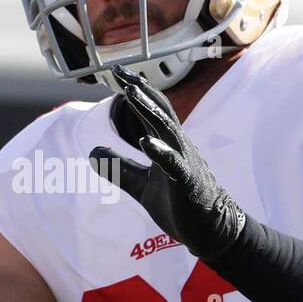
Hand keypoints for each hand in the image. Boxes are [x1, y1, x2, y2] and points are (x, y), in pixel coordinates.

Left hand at [88, 66, 244, 259]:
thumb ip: (119, 167)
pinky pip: (173, 164)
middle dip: (140, 90)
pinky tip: (145, 142)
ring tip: (131, 92)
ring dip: (149, 110)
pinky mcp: (187, 182)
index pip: (152, 110)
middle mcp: (178, 146)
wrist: (211, 230)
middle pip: (159, 110)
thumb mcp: (141, 185)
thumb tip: (91, 153)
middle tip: (120, 70)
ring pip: (166, 129)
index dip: (136, 91)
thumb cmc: (180, 204)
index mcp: (168, 144)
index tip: (117, 72)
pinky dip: (160, 152)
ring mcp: (185, 161)